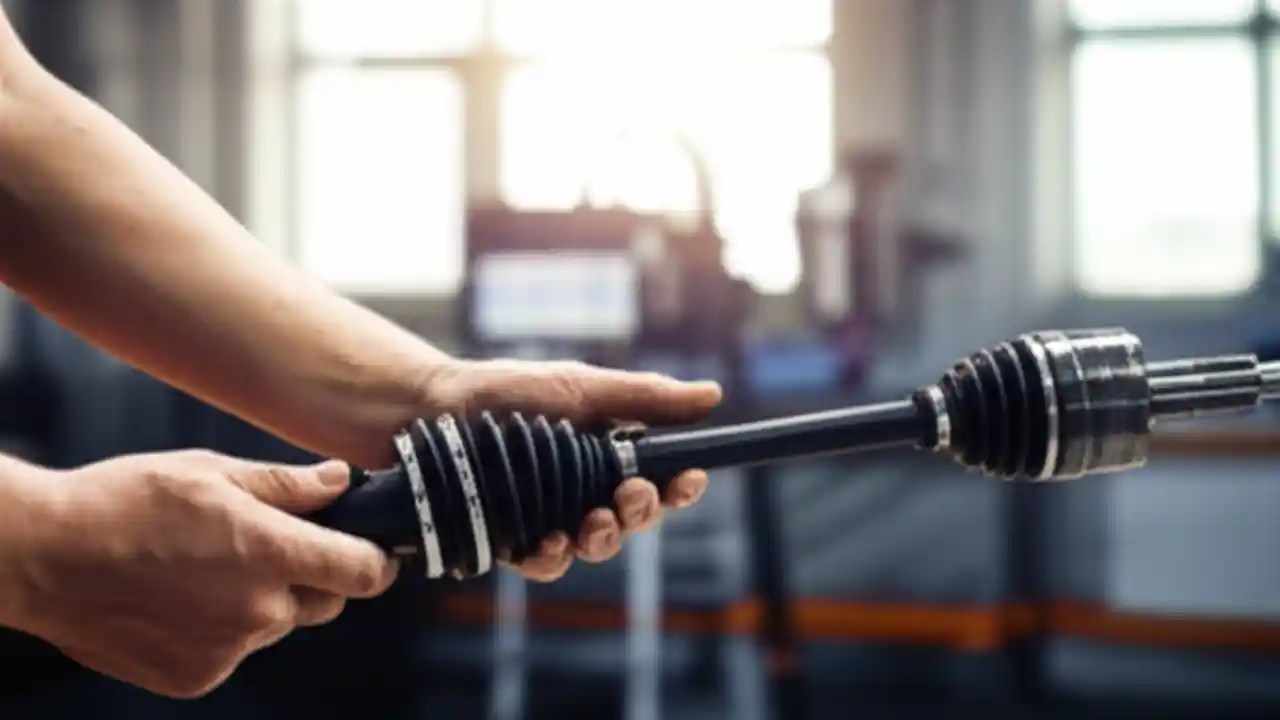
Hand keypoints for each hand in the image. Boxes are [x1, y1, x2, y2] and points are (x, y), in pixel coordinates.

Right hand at [0, 451, 397, 698]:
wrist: (43, 558)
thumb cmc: (125, 502)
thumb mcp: (212, 472)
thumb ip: (288, 486)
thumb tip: (341, 482)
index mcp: (271, 553)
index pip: (364, 572)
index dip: (377, 560)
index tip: (374, 549)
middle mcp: (259, 611)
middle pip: (325, 600)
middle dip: (314, 574)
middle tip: (267, 545)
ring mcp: (228, 651)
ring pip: (278, 625)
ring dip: (264, 601)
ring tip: (206, 567)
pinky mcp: (198, 677)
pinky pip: (237, 651)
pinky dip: (224, 629)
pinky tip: (181, 598)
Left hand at [425, 359, 722, 580]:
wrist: (430, 409)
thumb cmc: (506, 391)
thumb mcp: (579, 386)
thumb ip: (643, 396)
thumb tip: (713, 395)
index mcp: (607, 454)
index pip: (659, 480)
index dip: (680, 487)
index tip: (689, 479)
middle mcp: (583, 490)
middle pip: (633, 520)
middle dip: (641, 513)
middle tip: (628, 495)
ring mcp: (549, 518)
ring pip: (594, 547)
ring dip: (604, 540)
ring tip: (594, 521)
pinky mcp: (512, 540)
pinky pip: (544, 563)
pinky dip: (552, 556)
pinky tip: (551, 540)